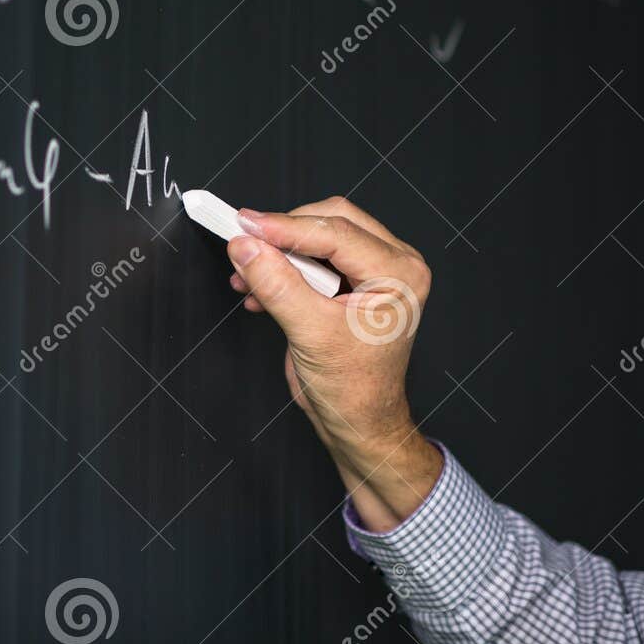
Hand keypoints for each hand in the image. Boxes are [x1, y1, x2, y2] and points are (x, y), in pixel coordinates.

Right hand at [225, 196, 441, 530]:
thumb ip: (277, 284)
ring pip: (316, 236)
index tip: (244, 225)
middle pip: (328, 221)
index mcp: (399, 273)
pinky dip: (280, 268)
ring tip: (247, 275)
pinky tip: (256, 291)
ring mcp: (370, 272)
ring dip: (278, 253)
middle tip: (243, 243)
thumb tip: (246, 246)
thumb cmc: (355, 389)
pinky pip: (310, 258)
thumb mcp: (312, 333)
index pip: (335, 232)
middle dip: (283, 234)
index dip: (285, 227)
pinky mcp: (348, 282)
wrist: (358, 421)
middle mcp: (392, 265)